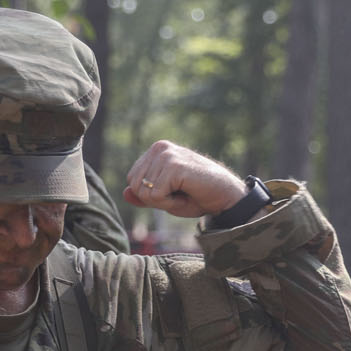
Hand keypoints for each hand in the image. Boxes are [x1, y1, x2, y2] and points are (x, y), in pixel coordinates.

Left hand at [122, 141, 247, 218]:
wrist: (226, 196)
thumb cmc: (198, 196)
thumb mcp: (166, 198)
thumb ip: (144, 195)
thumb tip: (125, 193)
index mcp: (156, 151)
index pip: (132, 180)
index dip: (150, 195)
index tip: (172, 192)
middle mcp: (159, 148)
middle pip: (135, 186)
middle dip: (155, 199)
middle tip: (179, 194)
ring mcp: (166, 155)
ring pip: (145, 192)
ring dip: (165, 202)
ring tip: (184, 193)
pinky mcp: (174, 165)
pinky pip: (156, 195)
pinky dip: (170, 203)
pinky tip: (187, 193)